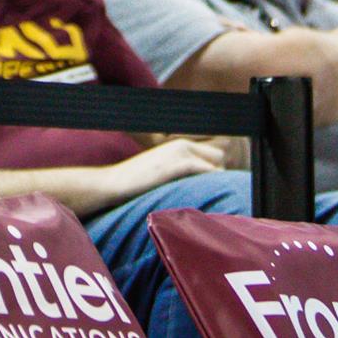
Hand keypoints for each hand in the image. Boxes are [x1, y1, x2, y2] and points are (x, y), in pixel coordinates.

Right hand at [107, 137, 226, 202]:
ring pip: (217, 162)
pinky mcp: (178, 164)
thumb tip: (200, 183)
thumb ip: (182, 171)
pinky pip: (208, 170)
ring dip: (218, 179)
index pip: (213, 150)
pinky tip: (202, 194)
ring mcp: (181, 152)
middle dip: (222, 171)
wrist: (115, 182)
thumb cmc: (136, 182)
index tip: (213, 184)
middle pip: (220, 154)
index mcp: (180, 143)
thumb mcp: (163, 171)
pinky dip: (211, 182)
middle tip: (213, 190)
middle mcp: (183, 143)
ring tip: (209, 194)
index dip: (217, 167)